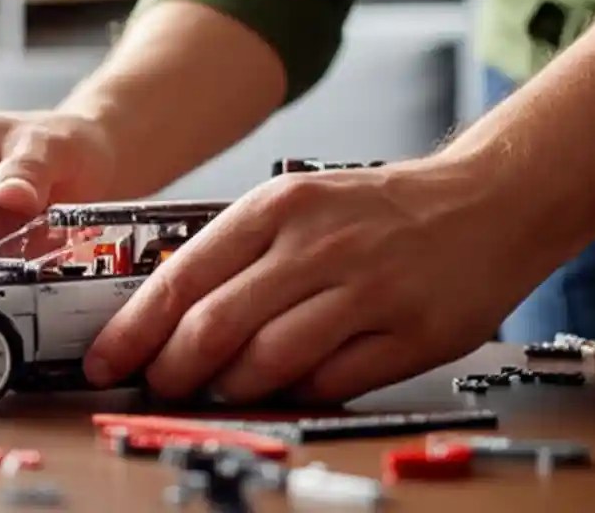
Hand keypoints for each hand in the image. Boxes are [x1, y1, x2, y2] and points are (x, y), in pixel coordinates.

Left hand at [83, 156, 560, 402]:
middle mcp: (318, 245)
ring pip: (270, 360)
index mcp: (278, 208)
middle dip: (171, 368)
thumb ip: (239, 252)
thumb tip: (166, 313)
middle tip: (156, 386)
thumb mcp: (299, 204)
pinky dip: (295, 393)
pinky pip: (332, 381)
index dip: (135, 328)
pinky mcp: (411, 334)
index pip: (183, 276)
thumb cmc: (378, 209)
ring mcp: (367, 290)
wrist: (488, 201)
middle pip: (217, 325)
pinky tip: (284, 387)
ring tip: (216, 390)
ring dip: (230, 387)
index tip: (106, 358)